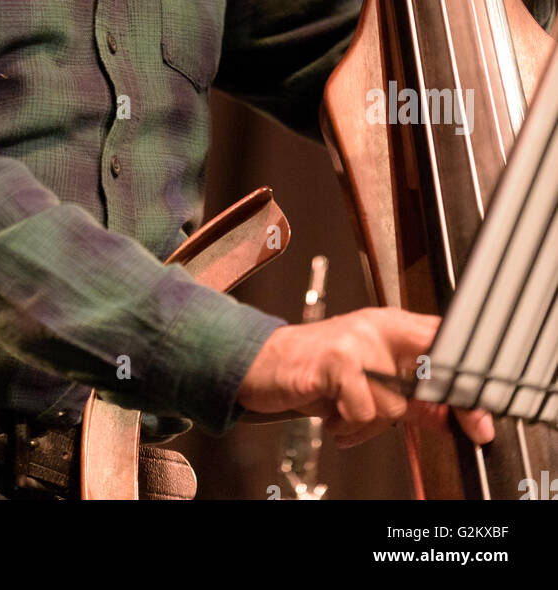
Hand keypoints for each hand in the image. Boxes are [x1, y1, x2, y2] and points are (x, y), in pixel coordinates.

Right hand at [236, 306, 493, 449]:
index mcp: (392, 325)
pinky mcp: (334, 360)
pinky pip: (363, 409)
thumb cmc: (320, 370)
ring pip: (394, 404)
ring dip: (370, 423)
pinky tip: (332, 415)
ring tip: (347, 414)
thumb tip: (456, 417)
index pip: (444, 341)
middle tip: (440, 424)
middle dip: (438, 406)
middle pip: (431, 371)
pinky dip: (349, 423)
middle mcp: (378, 326)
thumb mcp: (371, 380)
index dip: (467, 379)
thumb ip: (415, 397)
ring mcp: (356, 340)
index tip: (482, 417)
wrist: (267, 364)